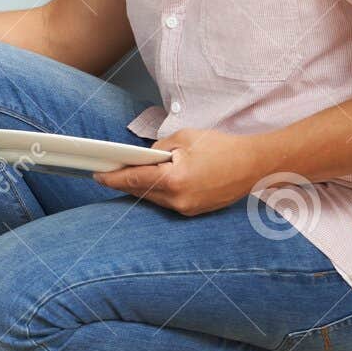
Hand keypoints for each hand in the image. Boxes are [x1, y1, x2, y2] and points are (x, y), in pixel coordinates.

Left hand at [93, 127, 266, 215]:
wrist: (254, 165)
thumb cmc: (222, 147)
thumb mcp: (184, 138)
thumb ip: (158, 148)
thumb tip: (144, 157)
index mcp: (174, 179)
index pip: (134, 179)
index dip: (112, 177)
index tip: (97, 175)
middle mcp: (179, 199)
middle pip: (141, 192)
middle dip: (125, 181)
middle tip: (109, 170)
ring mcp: (187, 209)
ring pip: (154, 199)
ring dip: (142, 187)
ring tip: (130, 174)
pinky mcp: (194, 211)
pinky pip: (169, 202)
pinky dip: (159, 192)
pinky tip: (154, 182)